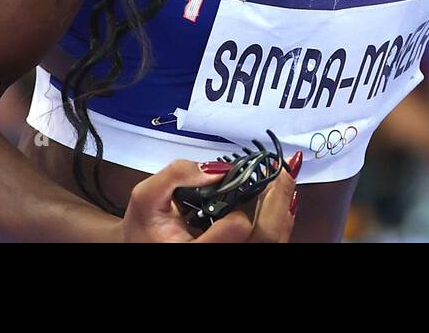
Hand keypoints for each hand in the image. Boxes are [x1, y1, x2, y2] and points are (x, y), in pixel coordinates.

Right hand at [117, 154, 299, 241]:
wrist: (145, 248)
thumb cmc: (145, 227)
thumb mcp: (146, 196)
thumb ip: (177, 175)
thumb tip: (219, 169)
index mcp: (192, 252)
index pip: (234, 230)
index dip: (240, 206)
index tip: (236, 183)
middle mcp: (219, 258)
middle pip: (266, 238)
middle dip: (278, 199)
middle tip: (282, 169)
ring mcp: (234, 258)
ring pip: (274, 242)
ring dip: (282, 207)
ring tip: (281, 178)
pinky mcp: (244, 253)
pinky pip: (271, 242)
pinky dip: (278, 218)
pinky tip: (276, 198)